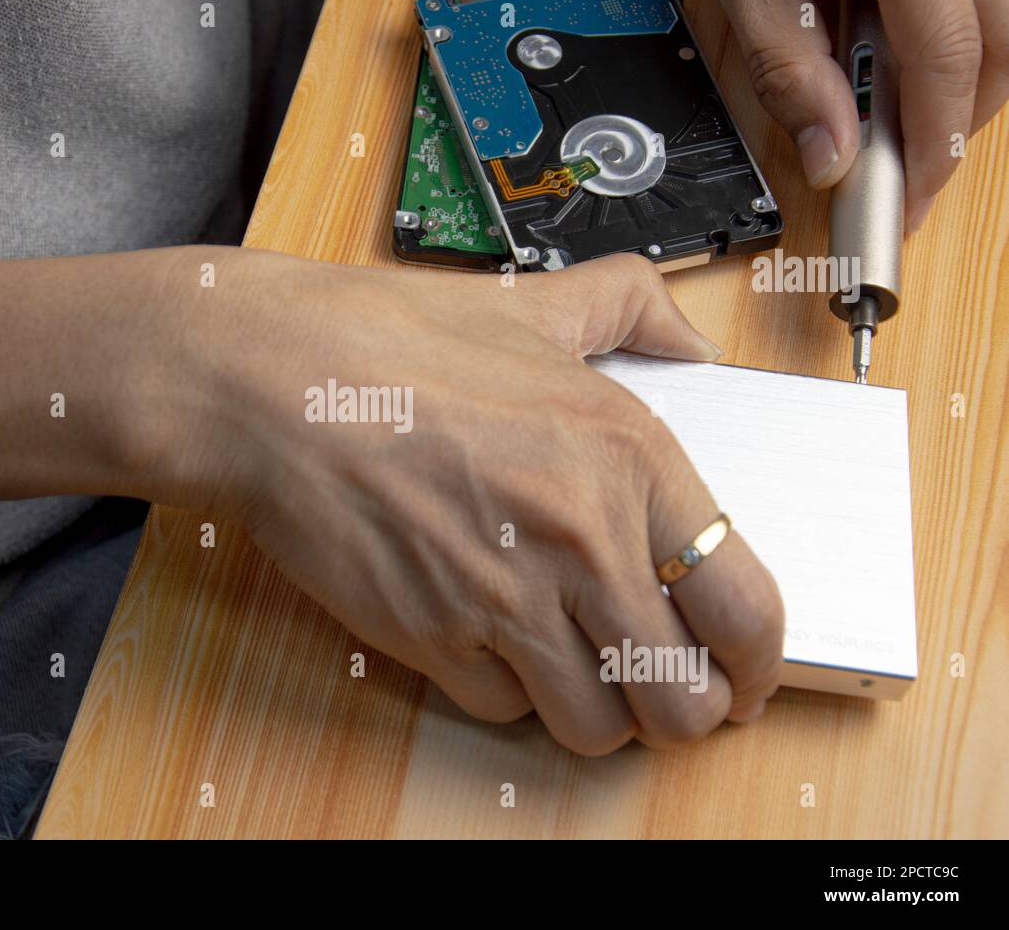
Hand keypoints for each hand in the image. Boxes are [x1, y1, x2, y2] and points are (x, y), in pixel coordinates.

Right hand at [175, 247, 783, 752]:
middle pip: (682, 699)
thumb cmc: (389, 343)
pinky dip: (507, 690)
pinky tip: (496, 642)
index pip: (744, 606)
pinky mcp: (432, 636)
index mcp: (628, 455)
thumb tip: (691, 341)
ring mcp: (505, 598)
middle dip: (685, 712)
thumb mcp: (531, 306)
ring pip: (596, 727)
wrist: (273, 382)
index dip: (759, 662)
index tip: (746, 673)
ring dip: (599, 714)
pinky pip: (501, 708)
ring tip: (583, 675)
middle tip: (666, 690)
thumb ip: (633, 310)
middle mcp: (582, 538)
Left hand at [713, 0, 1008, 232]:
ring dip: (975, 73)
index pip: (949, 57)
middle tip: (914, 169)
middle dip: (962, 119)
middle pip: (1005, 39)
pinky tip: (919, 44)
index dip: (932, 143)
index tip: (909, 197)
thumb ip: (789, 62)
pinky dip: (973, 25)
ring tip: (912, 109)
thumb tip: (829, 152)